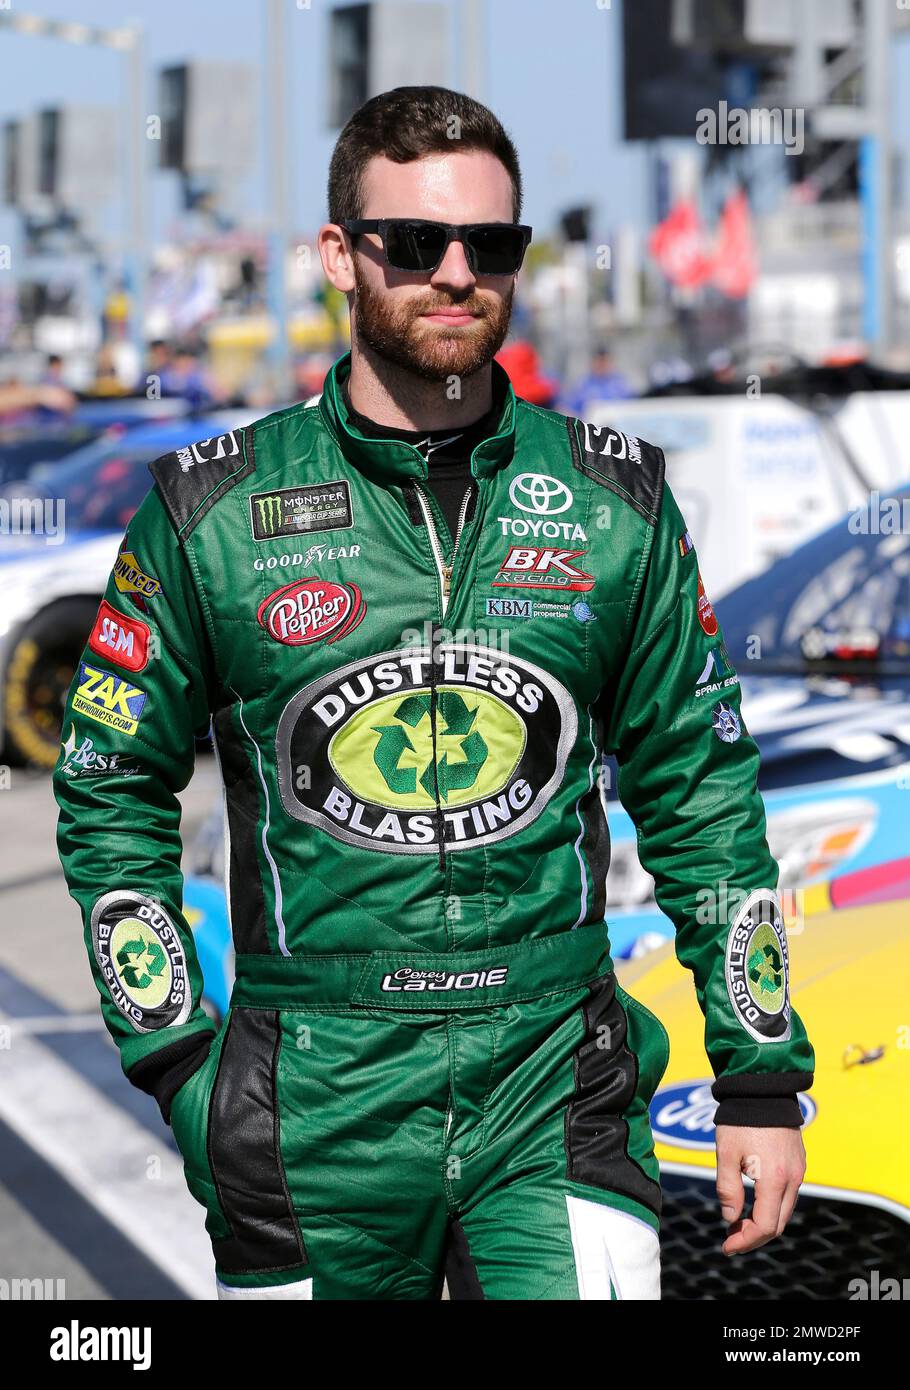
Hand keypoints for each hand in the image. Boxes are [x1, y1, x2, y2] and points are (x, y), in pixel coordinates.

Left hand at [715, 1125, 805, 1255]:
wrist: (762, 1089)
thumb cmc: (740, 1120)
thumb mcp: (726, 1154)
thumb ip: (728, 1189)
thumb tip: (731, 1219)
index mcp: (774, 1179)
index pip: (766, 1226)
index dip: (746, 1241)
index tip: (727, 1246)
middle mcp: (792, 1179)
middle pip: (778, 1224)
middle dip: (754, 1236)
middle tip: (731, 1239)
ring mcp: (798, 1171)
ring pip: (784, 1211)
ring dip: (764, 1223)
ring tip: (738, 1223)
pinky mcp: (798, 1162)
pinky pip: (788, 1195)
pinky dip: (772, 1207)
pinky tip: (754, 1204)